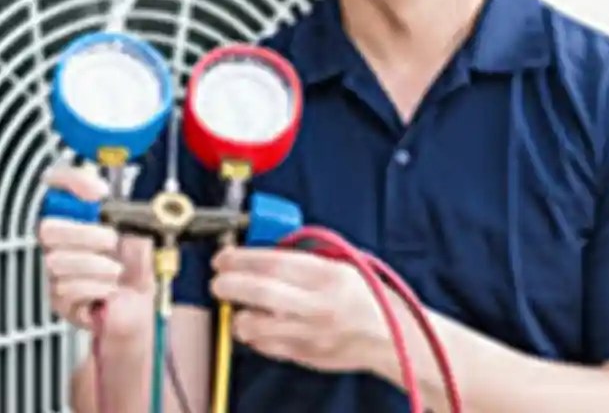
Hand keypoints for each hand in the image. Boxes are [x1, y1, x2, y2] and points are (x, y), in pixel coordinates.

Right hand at [37, 164, 153, 341]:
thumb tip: (111, 199)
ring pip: (56, 262)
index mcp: (79, 217)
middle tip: (111, 241)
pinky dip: (95, 287)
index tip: (97, 191)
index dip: (69, 181)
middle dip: (84, 234)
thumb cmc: (136, 267)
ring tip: (115, 270)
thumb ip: (125, 213)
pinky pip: (66, 289)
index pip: (57, 184)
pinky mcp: (60, 300)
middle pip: (46, 228)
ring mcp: (55, 271)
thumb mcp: (138, 233)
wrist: (143, 305)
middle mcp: (59, 242)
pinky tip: (109, 288)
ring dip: (94, 265)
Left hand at [210, 247, 391, 373]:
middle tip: (219, 281)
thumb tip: (261, 251)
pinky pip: (264, 346)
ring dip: (238, 313)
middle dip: (229, 284)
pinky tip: (256, 323)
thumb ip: (304, 257)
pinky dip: (252, 334)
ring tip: (239, 305)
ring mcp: (310, 334)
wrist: (389, 337)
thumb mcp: (342, 265)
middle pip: (260, 293)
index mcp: (329, 276)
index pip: (274, 264)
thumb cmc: (364, 296)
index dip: (241, 258)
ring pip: (255, 325)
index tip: (224, 257)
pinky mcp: (304, 355)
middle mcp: (318, 306)